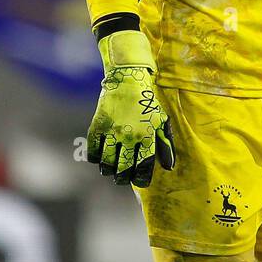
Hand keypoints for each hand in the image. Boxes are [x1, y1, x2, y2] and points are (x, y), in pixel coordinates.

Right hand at [86, 30, 175, 186]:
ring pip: (107, 163)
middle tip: (123, 179)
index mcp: (147, 136)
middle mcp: (129, 137)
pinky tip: (99, 157)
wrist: (128, 79)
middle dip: (124, 178)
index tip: (140, 182)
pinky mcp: (98, 126)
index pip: (144, 167)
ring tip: (111, 169)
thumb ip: (165, 145)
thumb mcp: (161, 121)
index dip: (142, 178)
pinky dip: (95, 158)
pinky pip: (93, 151)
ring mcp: (112, 132)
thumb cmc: (147, 102)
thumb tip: (169, 167)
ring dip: (109, 170)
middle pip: (124, 169)